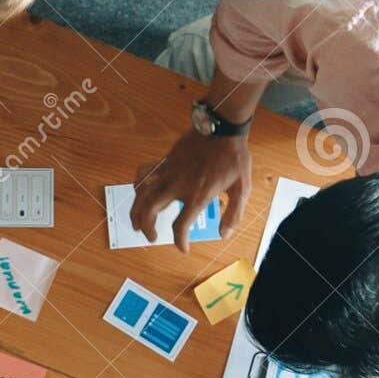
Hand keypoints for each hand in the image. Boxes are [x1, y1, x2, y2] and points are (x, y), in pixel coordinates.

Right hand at [130, 130, 249, 251]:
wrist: (221, 130)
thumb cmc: (234, 158)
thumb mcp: (242, 188)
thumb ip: (233, 214)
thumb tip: (224, 234)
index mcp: (198, 196)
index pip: (181, 226)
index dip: (180, 241)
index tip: (183, 248)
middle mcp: (178, 187)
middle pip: (151, 212)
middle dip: (147, 228)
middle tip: (151, 236)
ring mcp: (167, 173)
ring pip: (141, 196)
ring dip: (136, 212)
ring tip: (135, 223)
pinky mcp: (163, 162)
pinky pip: (143, 174)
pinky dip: (137, 185)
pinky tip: (138, 192)